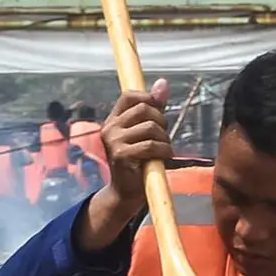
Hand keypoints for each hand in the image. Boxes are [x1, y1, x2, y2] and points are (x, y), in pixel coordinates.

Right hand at [74, 79, 174, 252]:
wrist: (126, 193)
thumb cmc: (139, 161)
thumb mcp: (145, 132)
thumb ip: (154, 108)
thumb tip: (163, 82)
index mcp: (113, 120)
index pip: (129, 95)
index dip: (148, 98)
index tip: (158, 112)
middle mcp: (110, 128)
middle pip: (144, 109)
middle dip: (161, 121)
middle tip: (162, 137)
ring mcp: (114, 142)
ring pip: (151, 127)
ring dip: (165, 139)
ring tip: (163, 150)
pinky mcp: (121, 155)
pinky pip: (151, 145)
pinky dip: (164, 151)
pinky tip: (163, 158)